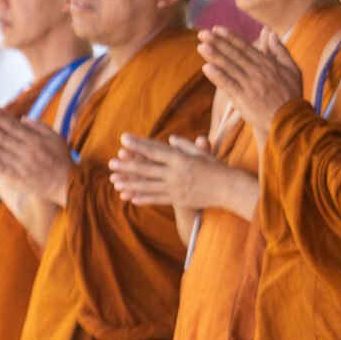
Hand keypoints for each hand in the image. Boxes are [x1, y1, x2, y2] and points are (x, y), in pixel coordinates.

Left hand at [0, 106, 75, 206]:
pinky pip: (3, 170)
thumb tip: (23, 118)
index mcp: (36, 141)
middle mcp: (28, 152)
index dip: (2, 118)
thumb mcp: (56, 139)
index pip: (15, 127)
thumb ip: (40, 127)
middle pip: (5, 138)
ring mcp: (23, 166)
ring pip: (2, 153)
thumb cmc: (62, 159)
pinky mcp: (20, 179)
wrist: (68, 185)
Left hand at [109, 133, 234, 208]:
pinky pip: (157, 199)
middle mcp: (175, 173)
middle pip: (146, 168)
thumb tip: (171, 139)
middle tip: (111, 163)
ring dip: (130, 184)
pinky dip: (143, 198)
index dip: (138, 144)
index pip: (154, 150)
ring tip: (115, 182)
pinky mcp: (179, 200)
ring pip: (148, 186)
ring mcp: (176, 188)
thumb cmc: (216, 168)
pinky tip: (131, 198)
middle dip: (127, 165)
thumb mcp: (202, 153)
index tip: (123, 139)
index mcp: (180, 158)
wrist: (229, 189)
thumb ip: (185, 146)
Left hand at [198, 27, 300, 139]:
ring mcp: (250, 86)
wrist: (290, 120)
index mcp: (268, 64)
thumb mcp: (292, 69)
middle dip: (218, 43)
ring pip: (230, 68)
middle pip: (234, 55)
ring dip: (214, 57)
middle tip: (203, 34)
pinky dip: (217, 77)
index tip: (217, 29)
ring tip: (201, 47)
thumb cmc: (291, 94)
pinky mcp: (244, 99)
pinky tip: (206, 68)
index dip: (230, 38)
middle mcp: (258, 73)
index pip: (245, 47)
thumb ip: (280, 50)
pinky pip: (229, 85)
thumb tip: (270, 32)